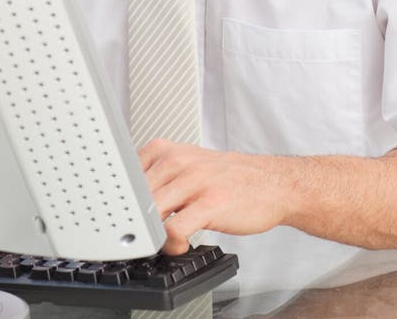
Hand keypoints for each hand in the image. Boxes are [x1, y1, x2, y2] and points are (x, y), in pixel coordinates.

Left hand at [139, 139, 291, 253]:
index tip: (125, 215)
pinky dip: (172, 244)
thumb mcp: (192, 164)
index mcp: (171, 151)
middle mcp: (181, 161)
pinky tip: (182, 245)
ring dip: (152, 234)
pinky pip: (173, 229)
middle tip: (145, 234)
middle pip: (136, 194)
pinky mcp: (211, 203)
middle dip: (136, 220)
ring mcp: (196, 181)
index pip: (127, 172)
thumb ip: (162, 176)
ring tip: (166, 241)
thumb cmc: (232, 178)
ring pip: (151, 210)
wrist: (273, 183)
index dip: (122, 198)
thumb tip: (131, 200)